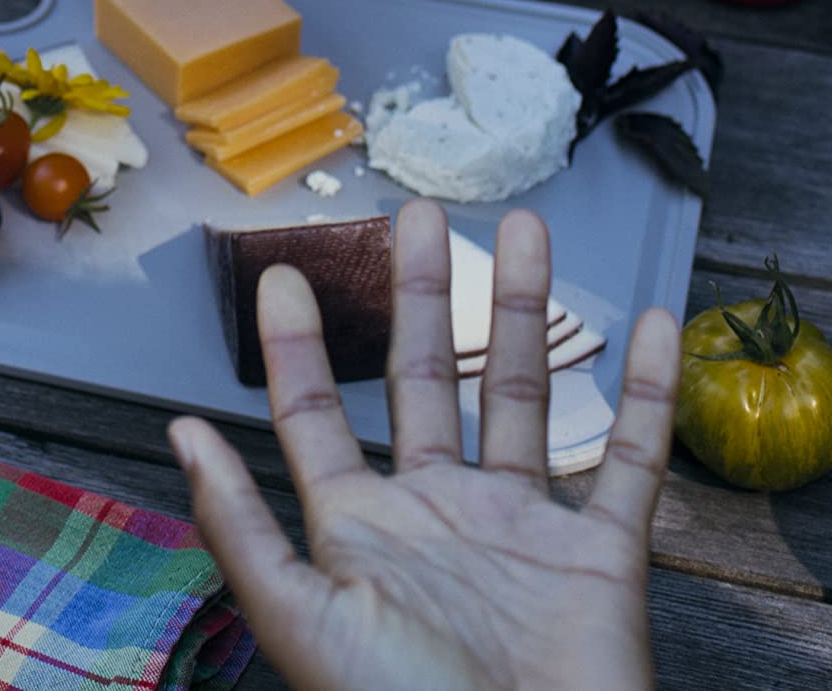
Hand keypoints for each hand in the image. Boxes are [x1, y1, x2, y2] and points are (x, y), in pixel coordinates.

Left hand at [170, 203, 675, 690]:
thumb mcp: (299, 618)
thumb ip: (240, 526)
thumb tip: (180, 433)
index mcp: (361, 534)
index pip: (315, 419)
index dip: (294, 349)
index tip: (282, 273)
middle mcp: (439, 519)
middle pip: (428, 380)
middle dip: (422, 294)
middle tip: (422, 214)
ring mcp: (522, 533)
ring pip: (524, 396)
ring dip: (527, 312)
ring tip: (527, 228)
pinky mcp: (600, 559)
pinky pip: (630, 461)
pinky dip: (648, 394)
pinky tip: (651, 327)